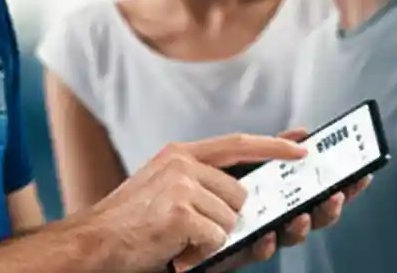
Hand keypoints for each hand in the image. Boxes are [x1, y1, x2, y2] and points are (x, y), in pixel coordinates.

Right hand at [80, 133, 307, 272]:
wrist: (91, 244)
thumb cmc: (131, 225)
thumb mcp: (165, 187)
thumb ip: (202, 181)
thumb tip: (246, 192)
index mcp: (182, 154)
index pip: (239, 143)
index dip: (275, 144)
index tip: (304, 144)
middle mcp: (183, 163)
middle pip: (240, 192)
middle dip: (228, 218)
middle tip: (193, 228)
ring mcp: (182, 184)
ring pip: (232, 218)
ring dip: (210, 238)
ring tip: (177, 239)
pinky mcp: (181, 211)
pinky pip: (217, 237)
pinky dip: (200, 252)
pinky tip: (175, 249)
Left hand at [188, 128, 372, 272]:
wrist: (141, 229)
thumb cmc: (189, 194)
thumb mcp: (231, 163)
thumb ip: (266, 151)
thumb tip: (301, 132)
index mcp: (272, 195)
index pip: (313, 189)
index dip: (340, 184)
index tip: (361, 174)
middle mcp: (269, 219)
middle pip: (311, 214)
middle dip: (329, 205)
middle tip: (337, 193)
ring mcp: (252, 238)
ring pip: (288, 235)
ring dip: (301, 225)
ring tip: (304, 214)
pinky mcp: (231, 256)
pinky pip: (253, 252)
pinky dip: (263, 243)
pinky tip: (265, 233)